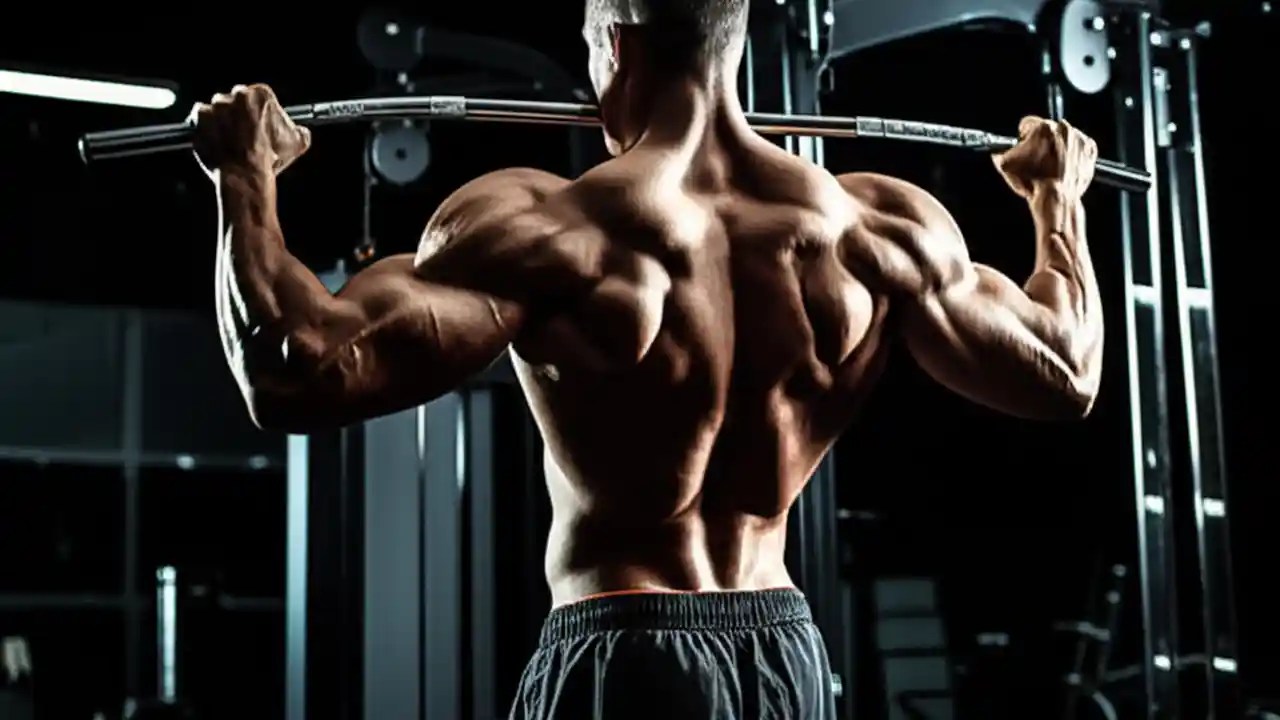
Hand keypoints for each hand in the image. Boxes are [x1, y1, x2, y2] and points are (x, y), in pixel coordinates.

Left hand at [188, 83, 310, 178]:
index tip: (259, 125)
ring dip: (222, 119)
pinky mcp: (200, 116)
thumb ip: (299, 131)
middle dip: (239, 114)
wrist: (245, 174)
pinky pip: (200, 116)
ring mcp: (217, 104)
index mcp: (262, 94)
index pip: (260, 97)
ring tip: (229, 140)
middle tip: (244, 134)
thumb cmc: (271, 158)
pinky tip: (215, 139)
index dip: (260, 113)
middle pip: (237, 99)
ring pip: (218, 107)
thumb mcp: (297, 144)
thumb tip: (300, 131)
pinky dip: (205, 126)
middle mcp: (237, 94)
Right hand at [993, 116, 1097, 199]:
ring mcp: (1078, 138)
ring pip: (1063, 136)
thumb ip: (999, 153)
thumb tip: (998, 152)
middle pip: (1047, 129)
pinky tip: (1064, 164)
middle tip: (1037, 159)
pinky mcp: (1089, 149)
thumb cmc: (1034, 182)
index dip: (1022, 137)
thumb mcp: (1005, 167)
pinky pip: (1079, 145)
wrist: (1056, 199)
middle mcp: (1063, 129)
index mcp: (1042, 128)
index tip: (1023, 146)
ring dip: (1056, 146)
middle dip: (1041, 142)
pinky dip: (1072, 152)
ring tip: (1051, 164)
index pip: (1027, 123)